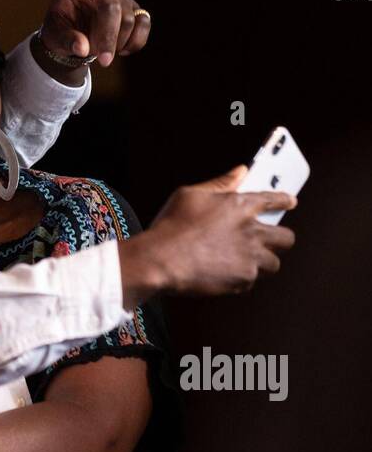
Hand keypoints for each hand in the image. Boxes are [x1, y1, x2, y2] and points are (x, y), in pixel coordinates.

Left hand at [37, 0, 150, 71]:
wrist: (76, 38)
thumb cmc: (61, 30)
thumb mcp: (55, 36)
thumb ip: (66, 40)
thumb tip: (82, 47)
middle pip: (113, 9)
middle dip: (108, 37)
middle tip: (103, 61)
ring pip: (129, 20)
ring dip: (116, 43)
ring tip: (101, 53)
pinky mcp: (136, 10)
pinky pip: (144, 25)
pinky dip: (135, 43)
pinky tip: (121, 50)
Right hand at [120, 166, 297, 301]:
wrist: (161, 260)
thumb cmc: (172, 226)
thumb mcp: (191, 194)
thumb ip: (220, 183)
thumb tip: (240, 171)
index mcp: (240, 205)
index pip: (273, 200)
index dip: (284, 200)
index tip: (290, 202)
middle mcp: (251, 230)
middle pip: (286, 237)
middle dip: (281, 239)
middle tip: (270, 240)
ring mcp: (250, 257)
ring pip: (274, 263)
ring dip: (263, 262)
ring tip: (246, 261)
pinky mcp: (244, 278)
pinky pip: (252, 280)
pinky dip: (242, 278)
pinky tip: (226, 272)